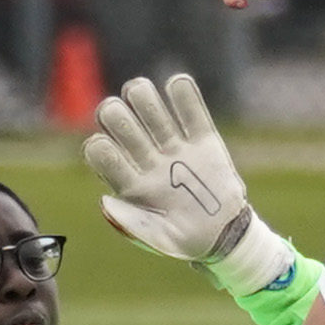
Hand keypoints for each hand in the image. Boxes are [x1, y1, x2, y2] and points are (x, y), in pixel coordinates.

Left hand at [83, 74, 292, 293]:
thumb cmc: (186, 240)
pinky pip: (191, 109)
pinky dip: (183, 93)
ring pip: (149, 108)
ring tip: (140, 93)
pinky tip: (177, 85)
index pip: (102, 153)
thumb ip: (132, 224)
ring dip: (140, 95)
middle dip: (113, 113)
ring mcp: (174, 147)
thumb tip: (105, 201)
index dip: (98, 146)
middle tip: (120, 115)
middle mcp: (147, 159)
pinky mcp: (203, 139)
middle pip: (119, 122)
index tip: (104, 146)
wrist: (225, 235)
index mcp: (129, 182)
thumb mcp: (160, 240)